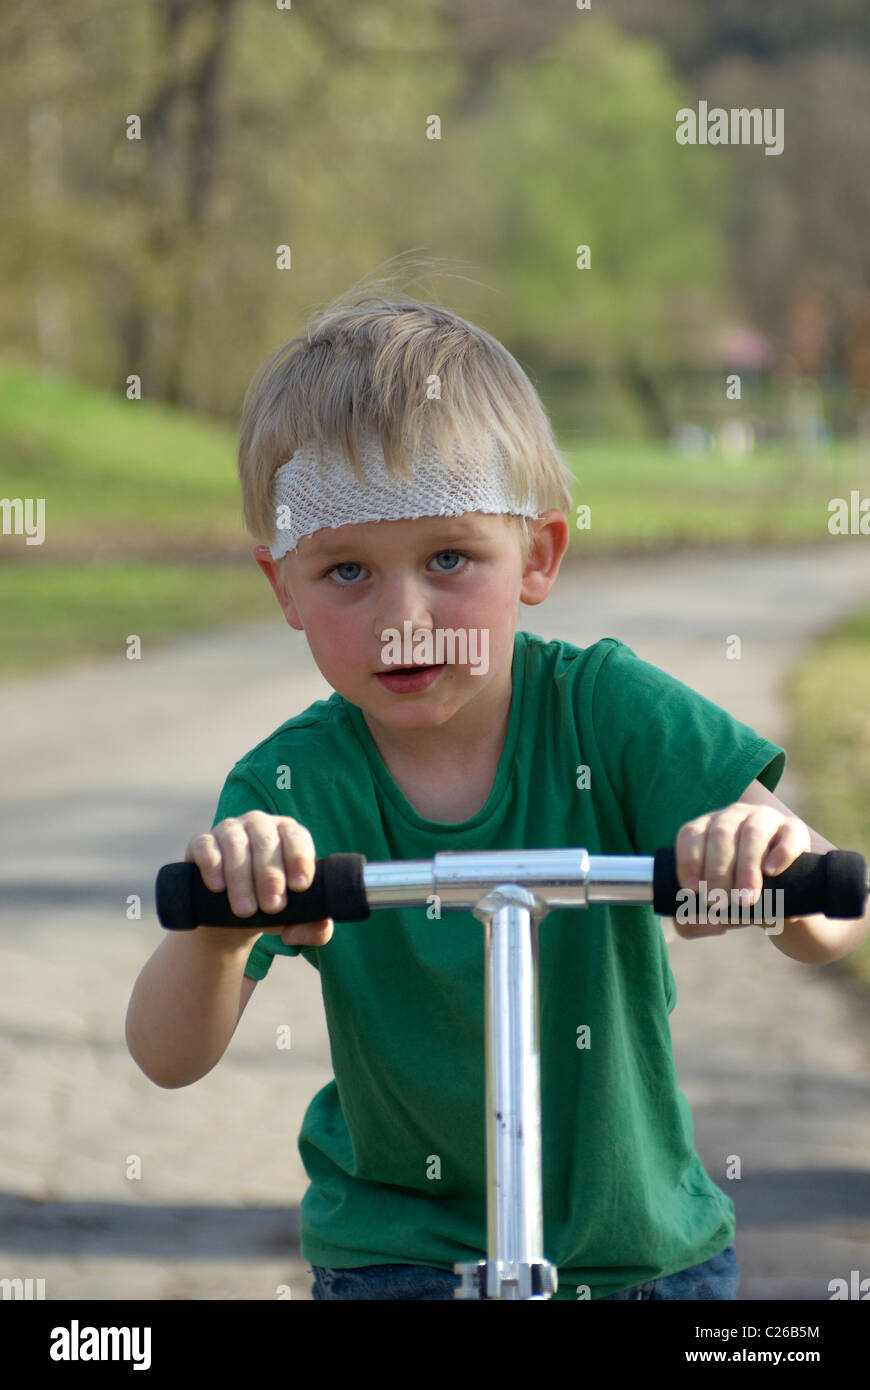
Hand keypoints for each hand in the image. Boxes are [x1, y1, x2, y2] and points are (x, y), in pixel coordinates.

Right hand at [185, 811, 333, 945]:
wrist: (231, 916)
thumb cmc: (271, 908)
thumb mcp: (295, 918)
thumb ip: (316, 926)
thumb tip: (322, 927)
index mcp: (288, 835)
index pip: (297, 837)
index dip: (299, 859)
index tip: (300, 887)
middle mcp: (260, 826)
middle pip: (266, 842)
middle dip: (270, 876)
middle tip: (272, 907)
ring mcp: (229, 831)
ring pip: (236, 845)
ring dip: (241, 879)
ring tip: (246, 910)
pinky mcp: (202, 843)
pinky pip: (206, 846)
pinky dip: (212, 865)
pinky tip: (218, 887)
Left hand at [673, 801, 811, 937]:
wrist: (780, 897)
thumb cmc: (736, 896)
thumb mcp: (713, 906)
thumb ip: (696, 920)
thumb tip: (708, 924)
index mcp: (706, 828)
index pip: (691, 834)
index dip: (688, 861)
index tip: (692, 891)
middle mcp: (733, 817)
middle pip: (720, 835)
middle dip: (717, 872)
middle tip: (719, 903)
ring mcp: (765, 819)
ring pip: (752, 833)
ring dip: (746, 868)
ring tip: (745, 900)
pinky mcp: (794, 829)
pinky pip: (789, 835)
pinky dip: (780, 853)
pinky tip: (771, 872)